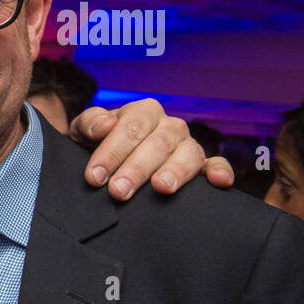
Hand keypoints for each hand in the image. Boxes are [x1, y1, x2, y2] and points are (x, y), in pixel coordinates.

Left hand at [70, 99, 234, 199]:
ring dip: (174, 171)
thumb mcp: (84, 132)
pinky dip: (220, 171)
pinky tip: (218, 182)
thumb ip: (89, 123)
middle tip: (118, 191)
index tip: (94, 176)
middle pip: (157, 144)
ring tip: (161, 188)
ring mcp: (188, 145)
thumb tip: (104, 125)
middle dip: (136, 169)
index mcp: (143, 112)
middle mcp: (169, 126)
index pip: (130, 128)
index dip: (111, 152)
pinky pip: (216, 165)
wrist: (108, 161)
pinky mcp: (202, 166)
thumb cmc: (97, 145)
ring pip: (187, 154)